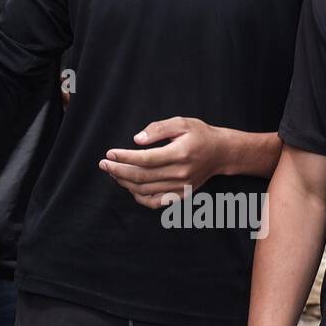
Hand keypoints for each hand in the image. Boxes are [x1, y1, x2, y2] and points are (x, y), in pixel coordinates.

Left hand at [98, 116, 228, 208]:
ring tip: (113, 172)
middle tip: (103, 164)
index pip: (145, 159)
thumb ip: (158, 129)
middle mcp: (180, 173)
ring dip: (125, 183)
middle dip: (118, 171)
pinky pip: (156, 202)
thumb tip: (137, 140)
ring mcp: (181, 187)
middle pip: (142, 177)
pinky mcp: (181, 194)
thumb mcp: (181, 123)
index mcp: (180, 153)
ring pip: (146, 190)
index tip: (109, 153)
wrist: (222, 153)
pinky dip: (140, 197)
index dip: (125, 157)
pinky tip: (129, 187)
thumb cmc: (200, 134)